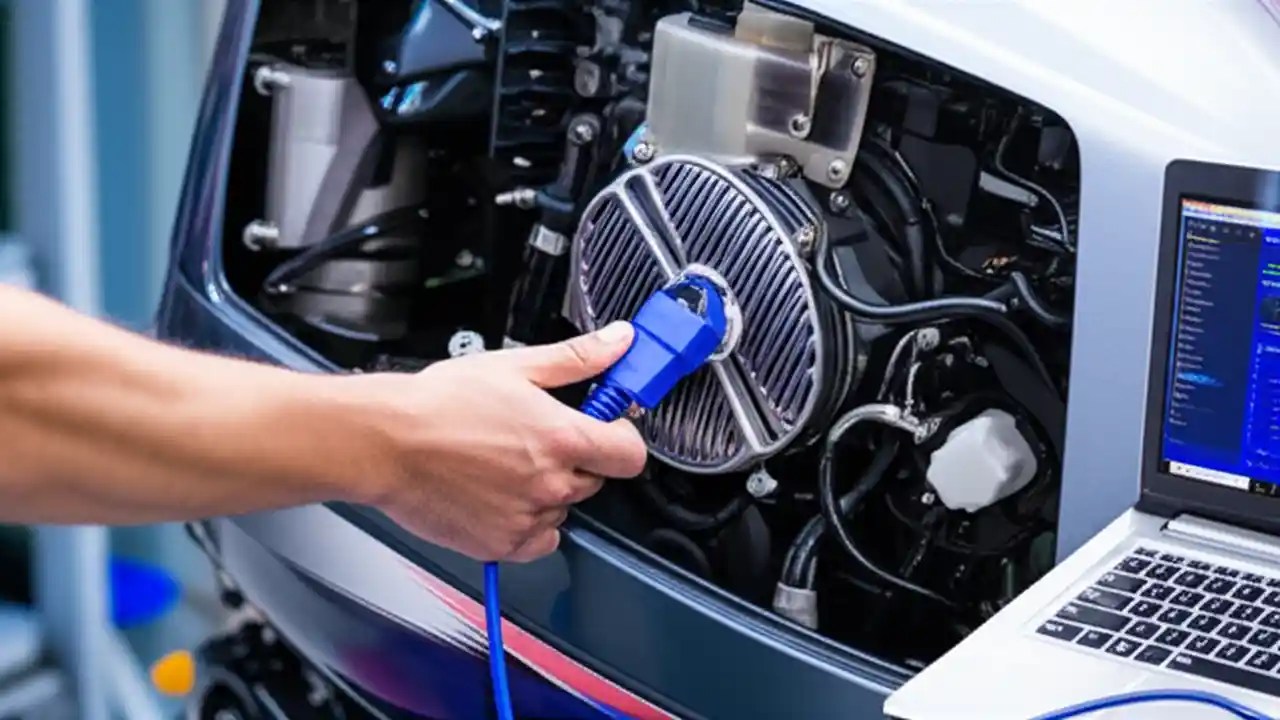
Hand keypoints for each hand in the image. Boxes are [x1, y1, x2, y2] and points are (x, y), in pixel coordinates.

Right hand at [355, 322, 647, 561]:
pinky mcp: (502, 545)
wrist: (385, 444)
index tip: (603, 428)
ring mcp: (528, 519)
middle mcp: (552, 484)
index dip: (621, 438)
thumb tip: (619, 341)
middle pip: (595, 480)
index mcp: (563, 438)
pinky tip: (499, 495)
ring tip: (503, 463)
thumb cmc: (439, 404)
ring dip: (547, 491)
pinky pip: (538, 540)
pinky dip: (527, 523)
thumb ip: (577, 358)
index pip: (630, 454)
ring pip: (562, 508)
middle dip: (575, 460)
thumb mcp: (515, 366)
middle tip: (534, 439)